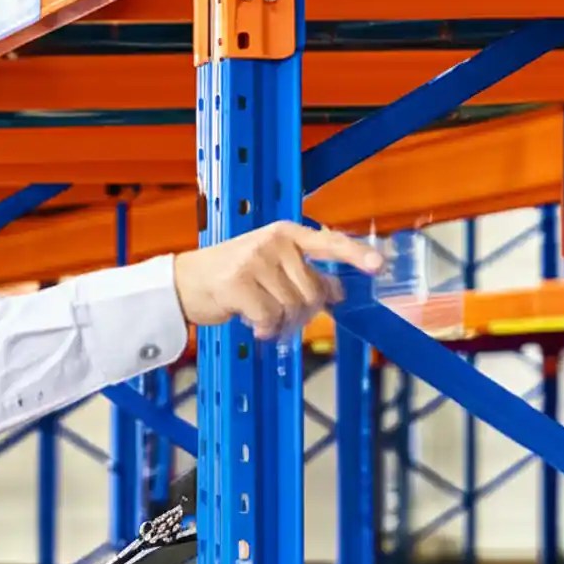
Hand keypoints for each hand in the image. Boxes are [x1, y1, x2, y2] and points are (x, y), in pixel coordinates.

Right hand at [172, 221, 383, 338]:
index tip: (378, 266)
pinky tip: (252, 324)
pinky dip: (265, 329)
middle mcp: (272, 242)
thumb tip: (337, 291)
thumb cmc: (230, 275)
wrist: (185, 282)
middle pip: (312, 291)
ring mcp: (254, 261)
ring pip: (292, 308)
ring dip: (281, 323)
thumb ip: (303, 273)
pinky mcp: (238, 283)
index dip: (356, 255)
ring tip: (262, 317)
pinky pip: (270, 319)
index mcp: (285, 234)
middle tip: (281, 315)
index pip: (329, 242)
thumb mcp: (269, 264)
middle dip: (302, 312)